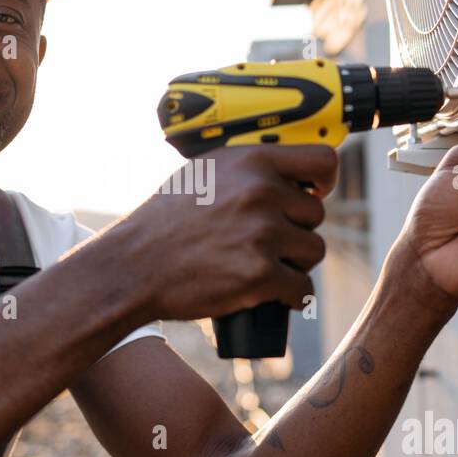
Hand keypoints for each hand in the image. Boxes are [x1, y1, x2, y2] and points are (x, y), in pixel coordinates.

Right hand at [119, 144, 338, 321]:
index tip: (316, 192)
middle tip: (269, 242)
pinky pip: (302, 289)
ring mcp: (262, 234)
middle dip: (297, 230)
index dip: (324, 180)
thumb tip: (289, 177)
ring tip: (267, 266)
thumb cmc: (164, 221)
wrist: (133, 265)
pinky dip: (292, 296)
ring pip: (313, 251)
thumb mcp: (204, 173)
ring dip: (296, 263)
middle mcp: (260, 193)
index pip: (322, 160)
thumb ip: (246, 170)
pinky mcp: (259, 274)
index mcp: (250, 161)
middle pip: (316, 214)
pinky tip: (275, 295)